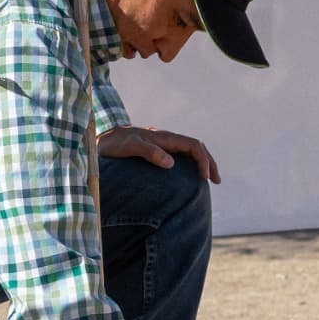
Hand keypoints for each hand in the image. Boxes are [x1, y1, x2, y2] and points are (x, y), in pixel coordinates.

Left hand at [99, 125, 219, 183]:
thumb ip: (149, 152)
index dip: (203, 160)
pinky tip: (189, 180)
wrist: (101, 141)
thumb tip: (171, 163)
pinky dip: (189, 168)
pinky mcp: (157, 154)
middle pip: (196, 149)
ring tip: (208, 181)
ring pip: (189, 153)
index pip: (193, 145)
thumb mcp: (130, 146)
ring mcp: (162, 147)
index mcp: (164, 137)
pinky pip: (180, 159)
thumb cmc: (114, 144)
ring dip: (201, 165)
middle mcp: (166, 141)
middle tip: (217, 181)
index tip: (205, 178)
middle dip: (209, 163)